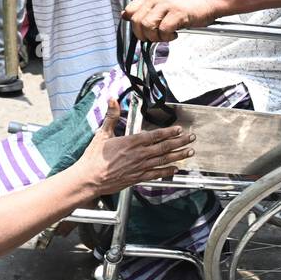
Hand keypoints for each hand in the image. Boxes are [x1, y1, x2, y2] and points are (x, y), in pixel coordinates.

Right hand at [72, 99, 195, 194]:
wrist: (89, 179)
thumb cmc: (94, 158)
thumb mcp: (102, 133)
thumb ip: (111, 116)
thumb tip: (112, 99)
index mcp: (131, 142)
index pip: (154, 135)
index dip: (169, 132)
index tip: (179, 129)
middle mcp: (139, 155)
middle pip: (164, 147)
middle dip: (180, 142)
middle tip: (191, 138)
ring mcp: (139, 167)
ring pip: (163, 160)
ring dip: (178, 155)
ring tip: (189, 152)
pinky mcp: (137, 178)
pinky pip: (156, 174)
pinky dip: (167, 171)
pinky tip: (176, 169)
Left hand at [123, 0, 218, 41]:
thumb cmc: (189, 4)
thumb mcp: (164, 3)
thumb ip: (147, 9)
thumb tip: (127, 16)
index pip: (130, 10)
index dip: (132, 24)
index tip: (140, 31)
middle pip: (136, 21)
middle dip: (143, 34)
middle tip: (153, 37)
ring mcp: (167, 5)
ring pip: (147, 25)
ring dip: (155, 37)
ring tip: (164, 36)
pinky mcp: (178, 13)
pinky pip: (164, 30)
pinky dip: (167, 37)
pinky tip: (174, 34)